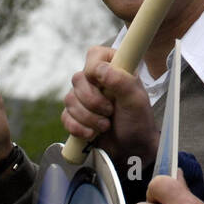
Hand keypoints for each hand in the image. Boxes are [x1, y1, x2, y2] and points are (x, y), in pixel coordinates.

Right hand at [61, 46, 158, 172]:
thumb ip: (122, 81)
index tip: (103, 84)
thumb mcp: (135, 100)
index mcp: (115, 68)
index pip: (94, 54)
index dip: (94, 69)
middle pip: (78, 79)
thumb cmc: (138, 121)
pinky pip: (65, 117)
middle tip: (110, 111)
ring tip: (105, 125)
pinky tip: (92, 133)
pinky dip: (78, 128)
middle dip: (93, 101)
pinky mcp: (75, 115)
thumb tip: (101, 69)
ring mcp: (84, 97)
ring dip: (88, 117)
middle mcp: (97, 79)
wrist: (132, 148)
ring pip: (69, 99)